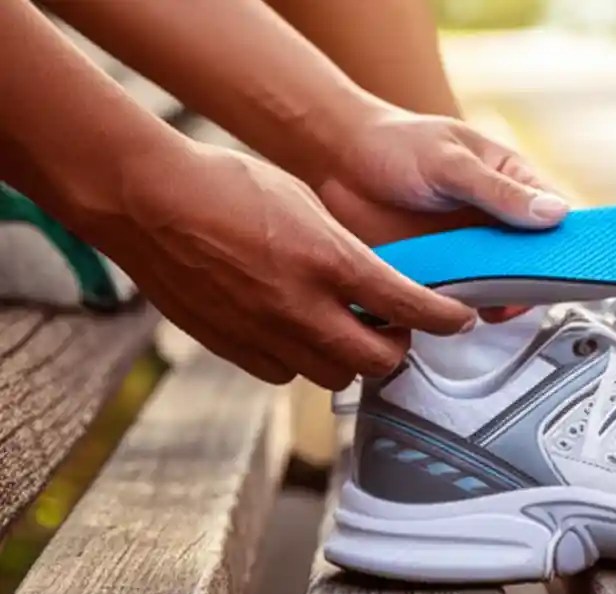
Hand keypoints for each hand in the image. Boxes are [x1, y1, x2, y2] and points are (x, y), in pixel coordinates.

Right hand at [77, 141, 476, 389]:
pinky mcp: (233, 348)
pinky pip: (285, 374)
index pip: (409, 307)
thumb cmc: (227, 185)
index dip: (444, 319)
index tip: (459, 319)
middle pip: (378, 361)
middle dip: (397, 348)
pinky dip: (300, 360)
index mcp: (329, 261)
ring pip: (334, 377)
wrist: (147, 198)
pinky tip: (295, 332)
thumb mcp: (307, 203)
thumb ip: (345, 250)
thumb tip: (374, 282)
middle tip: (395, 329)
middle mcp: (302, 306)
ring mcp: (265, 333)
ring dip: (349, 359)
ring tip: (343, 330)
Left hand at [316, 111, 565, 323]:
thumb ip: (499, 191)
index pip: (556, 220)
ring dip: (498, 300)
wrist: (335, 159)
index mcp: (513, 184)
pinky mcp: (439, 273)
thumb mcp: (452, 162)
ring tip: (489, 307)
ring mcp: (469, 250)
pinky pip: (459, 300)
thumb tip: (555, 213)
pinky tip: (454, 310)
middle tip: (523, 295)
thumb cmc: (396, 144)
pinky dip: (460, 310)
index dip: (568, 246)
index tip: (573, 268)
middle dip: (533, 283)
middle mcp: (496, 222)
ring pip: (499, 287)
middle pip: (533, 263)